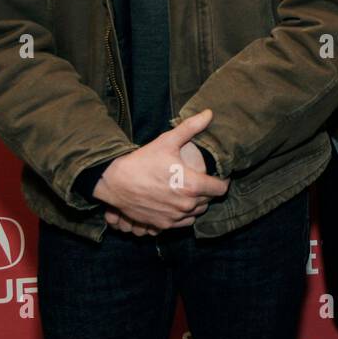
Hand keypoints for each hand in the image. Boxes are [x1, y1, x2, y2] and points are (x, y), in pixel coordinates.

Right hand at [94, 110, 229, 231]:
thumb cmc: (142, 160)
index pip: (220, 189)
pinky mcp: (162, 225)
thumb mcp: (167, 141)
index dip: (223, 181)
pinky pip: (182, 223)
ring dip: (197, 204)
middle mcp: (186, 205)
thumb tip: (209, 113)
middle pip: (209, 201)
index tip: (219, 175)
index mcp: (192, 185)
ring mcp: (174, 217)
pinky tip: (177, 203)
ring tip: (190, 191)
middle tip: (202, 180)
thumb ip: (191, 127)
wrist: (115, 182)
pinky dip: (183, 215)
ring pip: (196, 213)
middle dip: (208, 191)